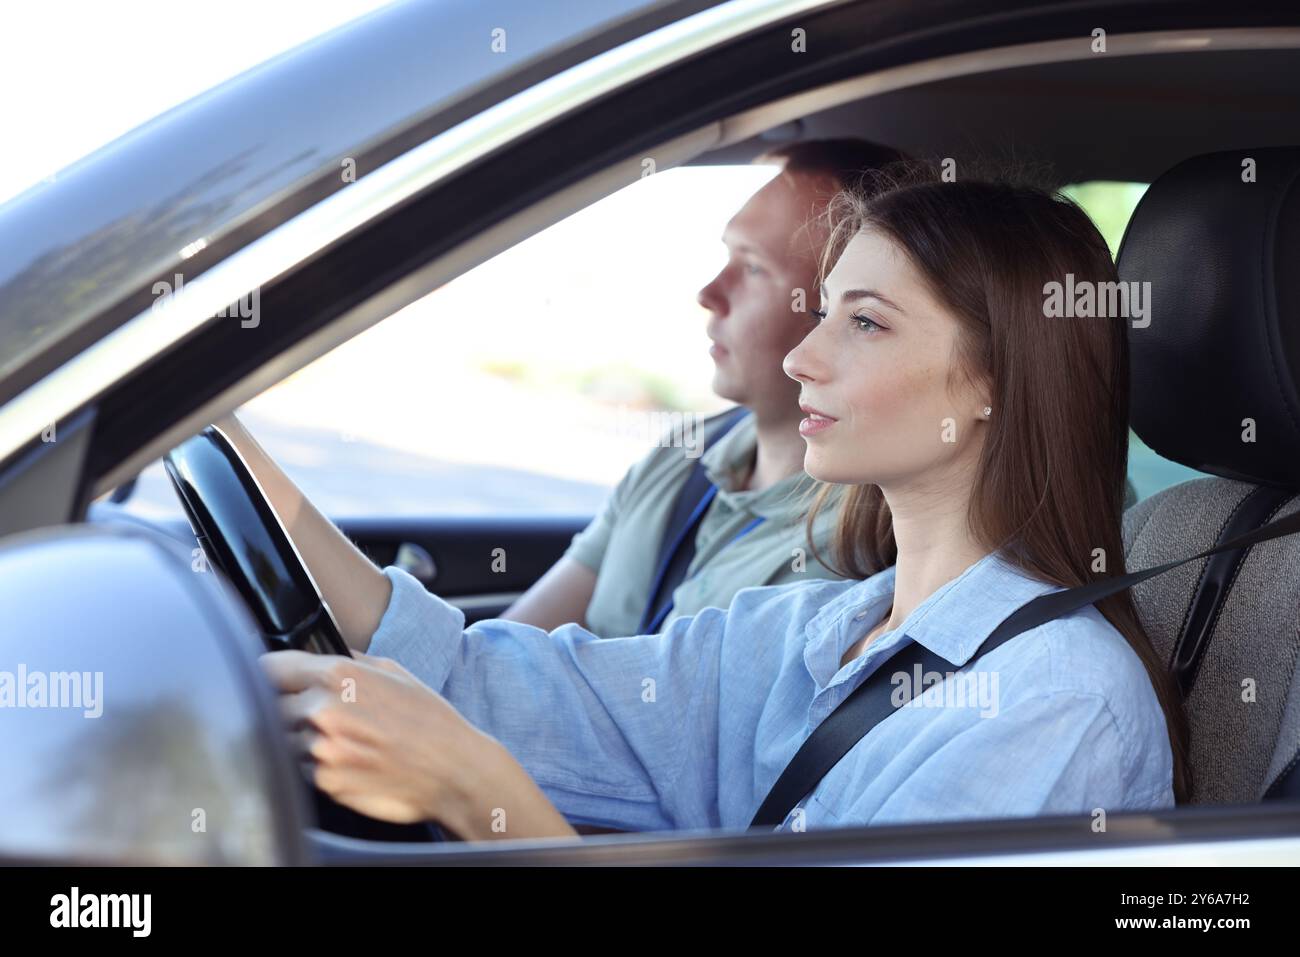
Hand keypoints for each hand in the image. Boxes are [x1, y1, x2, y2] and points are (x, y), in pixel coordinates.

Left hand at [260, 650, 487, 830]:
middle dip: (289, 709)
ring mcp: (322, 749)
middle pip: (272, 706)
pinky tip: (350, 762)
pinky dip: (319, 766)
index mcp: (338, 675)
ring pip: (286, 740)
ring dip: (304, 741)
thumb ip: (351, 661)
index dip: (270, 673)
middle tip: (318, 717)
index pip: (271, 667)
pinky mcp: (326, 782)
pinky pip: (304, 770)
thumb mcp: (395, 671)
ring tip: (344, 742)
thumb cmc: (429, 719)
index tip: (273, 680)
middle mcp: (324, 710)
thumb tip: (320, 656)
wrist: (453, 769)